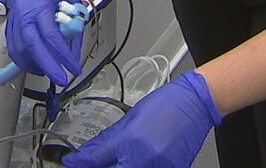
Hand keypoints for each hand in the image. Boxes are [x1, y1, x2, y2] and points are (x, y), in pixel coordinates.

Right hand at [4, 0, 82, 85]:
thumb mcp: (73, 6)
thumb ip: (73, 32)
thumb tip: (72, 56)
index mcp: (40, 5)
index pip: (50, 35)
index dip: (62, 55)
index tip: (72, 68)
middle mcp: (24, 12)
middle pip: (32, 45)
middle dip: (47, 66)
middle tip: (60, 79)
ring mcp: (15, 18)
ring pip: (19, 49)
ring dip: (33, 64)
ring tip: (47, 71)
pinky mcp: (11, 24)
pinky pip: (12, 46)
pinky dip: (22, 59)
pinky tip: (33, 64)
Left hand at [63, 71, 221, 167]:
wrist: (194, 103)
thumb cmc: (165, 105)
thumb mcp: (130, 117)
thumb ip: (109, 138)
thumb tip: (90, 150)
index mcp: (128, 140)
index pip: (95, 159)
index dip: (79, 163)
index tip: (71, 163)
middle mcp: (142, 157)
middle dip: (99, 167)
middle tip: (93, 162)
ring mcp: (158, 166)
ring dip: (119, 166)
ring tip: (119, 158)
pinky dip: (139, 166)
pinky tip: (136, 159)